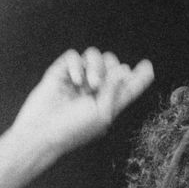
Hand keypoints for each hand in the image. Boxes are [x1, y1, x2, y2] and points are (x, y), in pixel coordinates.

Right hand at [9, 48, 154, 155]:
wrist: (41, 132)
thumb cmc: (73, 129)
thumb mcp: (101, 113)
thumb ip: (115, 89)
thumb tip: (125, 68)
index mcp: (109, 102)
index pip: (130, 85)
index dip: (140, 76)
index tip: (147, 65)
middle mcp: (95, 89)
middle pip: (113, 63)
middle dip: (111, 68)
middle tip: (100, 85)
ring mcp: (78, 79)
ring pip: (94, 56)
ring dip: (95, 66)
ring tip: (90, 84)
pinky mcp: (60, 73)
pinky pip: (73, 56)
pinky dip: (77, 65)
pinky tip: (75, 80)